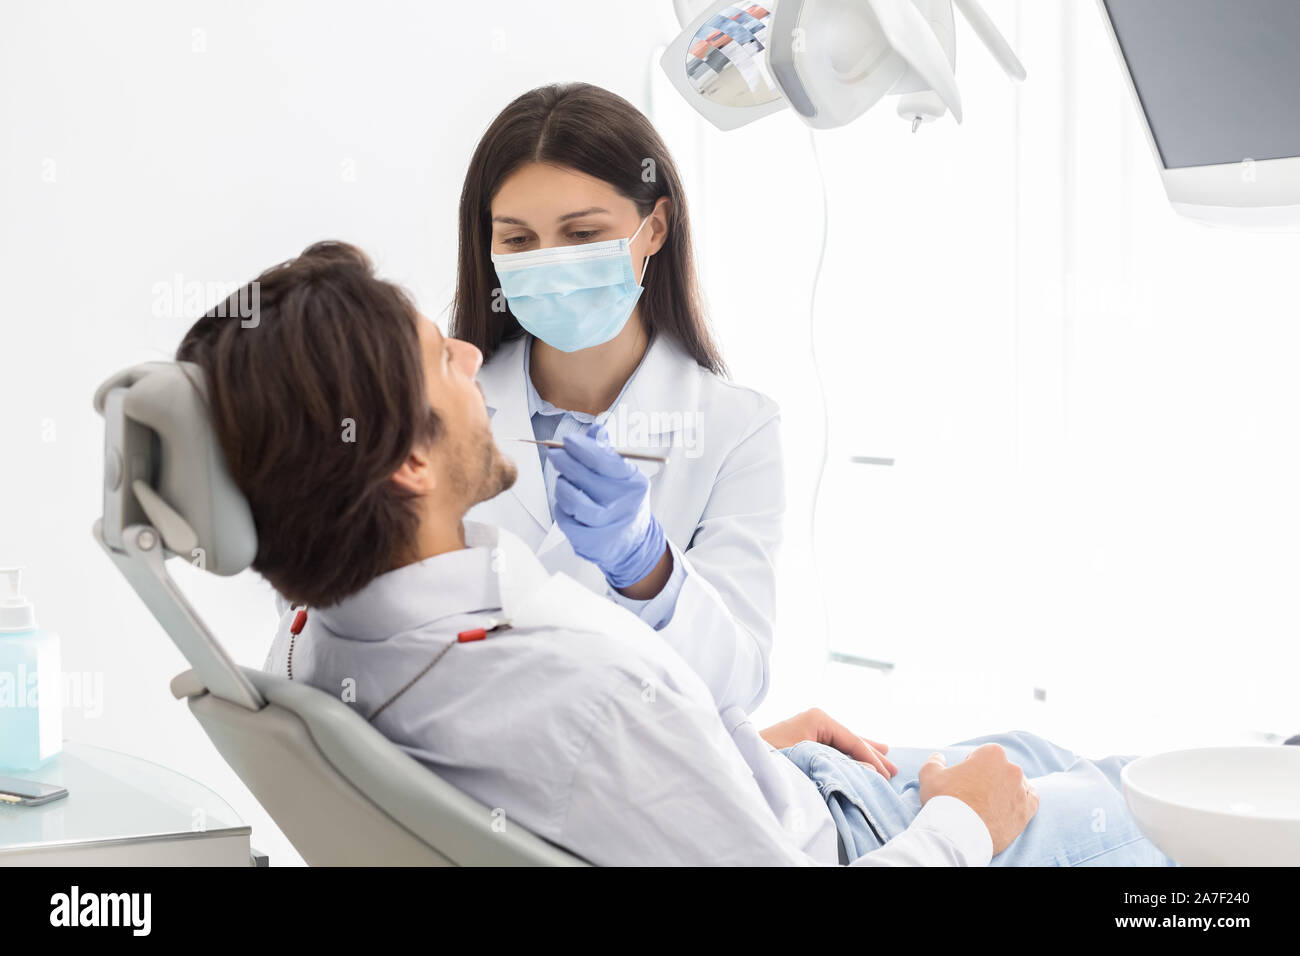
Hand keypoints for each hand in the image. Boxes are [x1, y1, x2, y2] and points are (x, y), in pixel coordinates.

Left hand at [549, 424, 666, 588]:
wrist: (633, 542)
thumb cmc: (624, 500)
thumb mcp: (624, 475)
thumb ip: (607, 451)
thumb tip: (596, 426)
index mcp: (633, 483)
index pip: (604, 461)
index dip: (582, 448)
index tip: (567, 440)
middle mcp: (623, 504)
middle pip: (585, 479)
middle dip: (565, 462)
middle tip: (554, 454)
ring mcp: (607, 526)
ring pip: (572, 501)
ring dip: (562, 487)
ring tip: (564, 482)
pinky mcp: (592, 542)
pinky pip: (566, 520)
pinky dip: (561, 509)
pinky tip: (566, 504)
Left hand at [760, 707, 897, 778]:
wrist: (742, 760)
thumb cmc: (772, 760)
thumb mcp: (810, 761)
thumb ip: (840, 766)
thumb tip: (867, 773)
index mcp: (818, 719)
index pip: (853, 740)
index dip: (872, 760)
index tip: (886, 778)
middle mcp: (814, 720)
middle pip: (851, 739)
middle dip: (872, 756)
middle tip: (894, 772)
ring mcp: (808, 728)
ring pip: (843, 743)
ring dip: (863, 755)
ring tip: (885, 762)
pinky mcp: (801, 739)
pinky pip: (833, 747)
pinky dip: (848, 755)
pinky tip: (860, 758)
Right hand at [918, 744, 1038, 854]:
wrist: (958, 834)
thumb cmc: (944, 800)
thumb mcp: (930, 775)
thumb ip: (935, 761)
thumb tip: (939, 757)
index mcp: (992, 754)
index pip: (982, 755)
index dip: (971, 766)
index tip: (963, 779)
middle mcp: (1012, 768)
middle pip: (999, 769)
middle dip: (988, 778)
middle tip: (973, 794)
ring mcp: (1021, 790)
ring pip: (1015, 784)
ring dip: (1004, 790)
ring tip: (987, 805)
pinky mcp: (1027, 811)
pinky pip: (1030, 800)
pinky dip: (1021, 800)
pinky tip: (1011, 805)